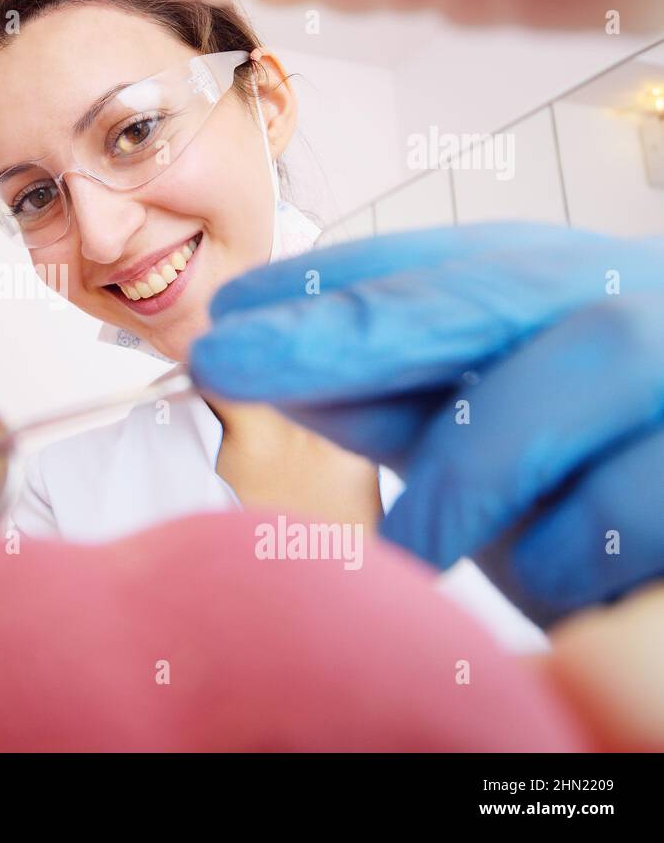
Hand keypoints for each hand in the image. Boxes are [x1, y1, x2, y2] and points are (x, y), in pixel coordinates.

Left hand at [188, 222, 663, 626]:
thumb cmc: (596, 476)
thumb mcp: (486, 427)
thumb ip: (391, 391)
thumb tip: (255, 354)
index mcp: (566, 288)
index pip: (436, 267)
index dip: (329, 285)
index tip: (228, 316)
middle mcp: (632, 298)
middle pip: (482, 291)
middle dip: (343, 325)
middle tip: (224, 355)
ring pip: (567, 380)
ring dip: (468, 476)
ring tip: (415, 550)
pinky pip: (635, 496)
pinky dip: (573, 547)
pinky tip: (555, 579)